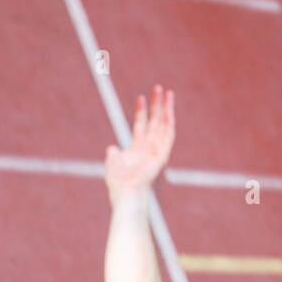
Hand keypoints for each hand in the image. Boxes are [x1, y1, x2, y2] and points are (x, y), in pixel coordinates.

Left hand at [104, 85, 174, 206]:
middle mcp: (148, 148)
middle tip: (157, 88)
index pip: (140, 126)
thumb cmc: (118, 183)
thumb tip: (112, 148)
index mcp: (137, 150)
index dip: (140, 112)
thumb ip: (114, 154)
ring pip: (164, 125)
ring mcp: (157, 150)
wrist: (126, 193)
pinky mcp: (162, 154)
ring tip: (166, 92)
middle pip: (154, 122)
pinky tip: (169, 108)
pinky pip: (168, 134)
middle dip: (156, 105)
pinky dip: (169, 121)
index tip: (140, 98)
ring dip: (165, 108)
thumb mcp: (113, 164)